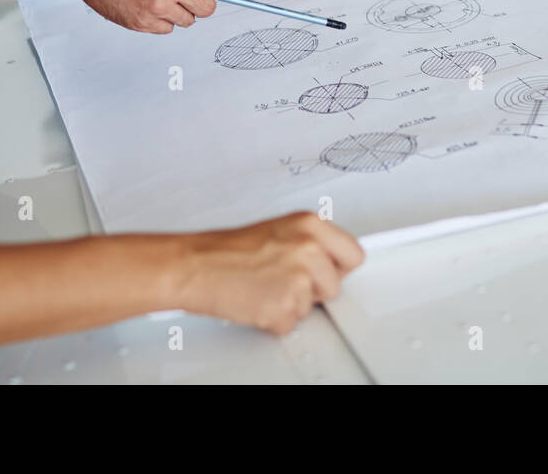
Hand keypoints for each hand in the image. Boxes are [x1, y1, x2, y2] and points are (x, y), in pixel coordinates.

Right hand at [172, 212, 364, 334]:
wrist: (195, 265)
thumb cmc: (226, 250)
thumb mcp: (278, 231)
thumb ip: (309, 243)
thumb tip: (330, 263)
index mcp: (309, 224)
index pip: (353, 254)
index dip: (337, 267)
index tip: (326, 271)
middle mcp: (308, 248)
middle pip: (335, 285)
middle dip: (312, 290)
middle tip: (279, 279)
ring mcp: (298, 277)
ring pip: (313, 307)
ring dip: (290, 304)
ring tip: (262, 287)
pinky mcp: (284, 305)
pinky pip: (290, 324)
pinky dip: (273, 320)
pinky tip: (255, 301)